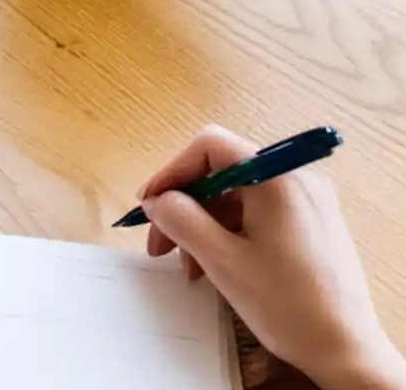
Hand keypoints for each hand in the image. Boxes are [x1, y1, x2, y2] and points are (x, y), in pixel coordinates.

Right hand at [138, 126, 405, 389]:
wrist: (346, 348)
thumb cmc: (286, 303)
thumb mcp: (221, 259)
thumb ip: (181, 220)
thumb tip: (156, 201)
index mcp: (276, 178)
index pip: (210, 147)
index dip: (171, 172)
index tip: (149, 205)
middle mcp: (295, 179)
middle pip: (221, 174)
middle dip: (184, 207)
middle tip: (159, 245)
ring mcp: (306, 202)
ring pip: (236, 198)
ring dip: (203, 227)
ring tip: (188, 267)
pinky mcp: (310, 225)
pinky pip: (257, 215)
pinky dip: (228, 235)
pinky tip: (214, 267)